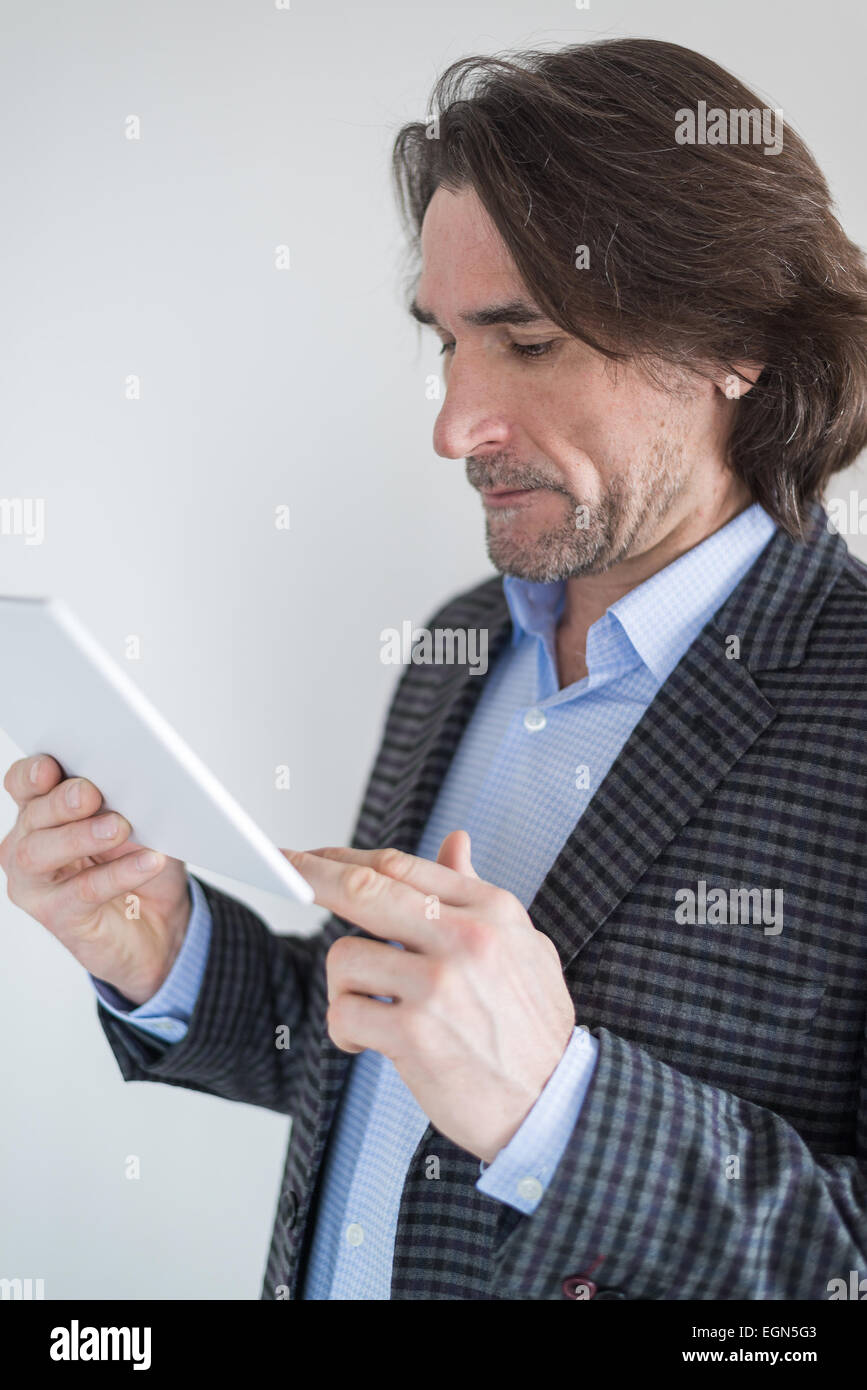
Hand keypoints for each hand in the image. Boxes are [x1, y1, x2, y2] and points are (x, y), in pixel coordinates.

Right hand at [0, 754, 191, 1003]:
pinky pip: (83, 892)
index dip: (31, 773)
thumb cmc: (139, 863)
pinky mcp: (59, 917)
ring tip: (120, 827)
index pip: (24, 783)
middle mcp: (27, 844)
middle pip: (32, 816)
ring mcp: (36, 884)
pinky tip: (148, 861)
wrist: (159, 924)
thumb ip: (126, 801)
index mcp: (43, 810)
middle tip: (91, 794)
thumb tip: (134, 782)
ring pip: (40, 854)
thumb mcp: (140, 823)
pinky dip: (119, 873)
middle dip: (60, 802)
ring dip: (80, 837)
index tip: (51, 766)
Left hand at [282, 831, 575, 1163]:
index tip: (313, 857)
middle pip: (363, 888)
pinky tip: (365, 1042)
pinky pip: (343, 1013)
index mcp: (490, 909)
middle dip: (310, 874)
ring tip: (366, 1010)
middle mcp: (466, 938)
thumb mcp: (523, 945)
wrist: (556, 1103)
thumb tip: (455, 842)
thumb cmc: (533, 1026)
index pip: (402, 866)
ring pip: (344, 957)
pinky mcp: (416, 1034)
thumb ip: (477, 895)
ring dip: (342, 987)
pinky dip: (344, 1030)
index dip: (346, 857)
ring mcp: (439, 984)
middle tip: (279, 868)